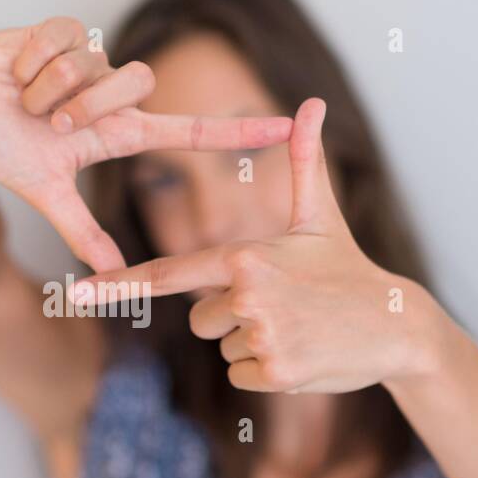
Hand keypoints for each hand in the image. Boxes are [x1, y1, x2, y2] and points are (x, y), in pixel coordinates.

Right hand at [0, 16, 292, 271]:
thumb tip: (112, 274)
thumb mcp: (46, 191)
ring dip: (52, 87)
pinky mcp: (61, 31)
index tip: (289, 127)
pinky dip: (32, 61)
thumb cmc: (3, 150)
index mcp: (117, 134)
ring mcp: (89, 61)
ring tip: (25, 98)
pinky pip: (63, 37)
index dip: (237, 133)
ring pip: (95, 61)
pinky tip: (15, 71)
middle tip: (51, 120)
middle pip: (137, 84)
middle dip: (87, 105)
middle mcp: (111, 95)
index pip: (190, 132)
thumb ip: (82, 230)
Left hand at [72, 98, 440, 392]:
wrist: (398, 326)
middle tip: (282, 306)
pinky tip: (301, 353)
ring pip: (224, 347)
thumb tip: (311, 103)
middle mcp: (247, 294)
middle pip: (202, 316)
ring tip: (297, 327)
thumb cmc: (349, 269)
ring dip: (253, 343)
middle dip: (233, 315)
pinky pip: (242, 375)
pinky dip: (266, 372)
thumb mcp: (323, 217)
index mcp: (246, 255)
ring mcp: (262, 335)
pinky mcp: (276, 373)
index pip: (172, 273)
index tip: (79, 294)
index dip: (122, 283)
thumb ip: (303, 163)